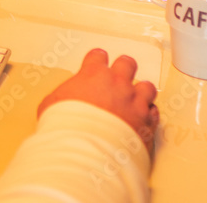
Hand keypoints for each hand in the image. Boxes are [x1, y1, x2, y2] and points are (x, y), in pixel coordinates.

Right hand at [38, 48, 158, 150]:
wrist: (86, 149)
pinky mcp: (146, 122)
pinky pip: (154, 112)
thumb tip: (61, 100)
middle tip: (120, 75)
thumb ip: (63, 95)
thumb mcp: (52, 104)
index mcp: (93, 74)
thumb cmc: (66, 126)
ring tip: (136, 97)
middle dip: (124, 68)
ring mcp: (134, 101)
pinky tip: (143, 117)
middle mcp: (117, 84)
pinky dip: (149, 114)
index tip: (97, 63)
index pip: (98, 56)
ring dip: (141, 91)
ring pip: (147, 87)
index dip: (97, 60)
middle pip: (127, 64)